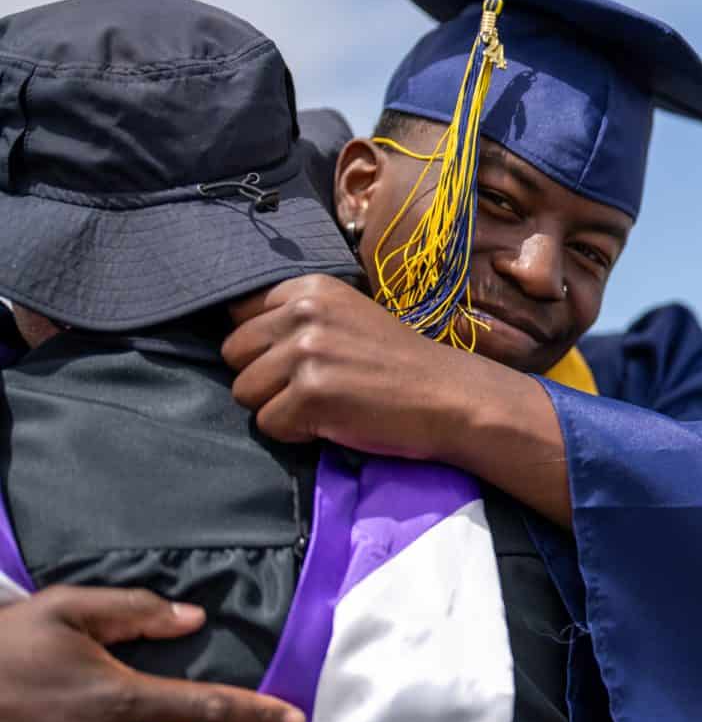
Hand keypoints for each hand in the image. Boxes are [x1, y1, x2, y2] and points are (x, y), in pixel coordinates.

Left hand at [224, 275, 471, 460]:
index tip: (295, 359)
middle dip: (264, 377)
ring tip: (323, 405)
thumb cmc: (400, 364)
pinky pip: (268, 424)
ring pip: (244, 391)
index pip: (239, 313)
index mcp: (311, 289)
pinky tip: (333, 422)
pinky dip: (296, 433)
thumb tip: (240, 332)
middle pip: (234, 354)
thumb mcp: (348, 317)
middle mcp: (304, 314)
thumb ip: (300, 317)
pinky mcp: (311, 395)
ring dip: (277, 406)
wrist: (448, 397)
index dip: (262, 344)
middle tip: (311, 387)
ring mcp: (306, 353)